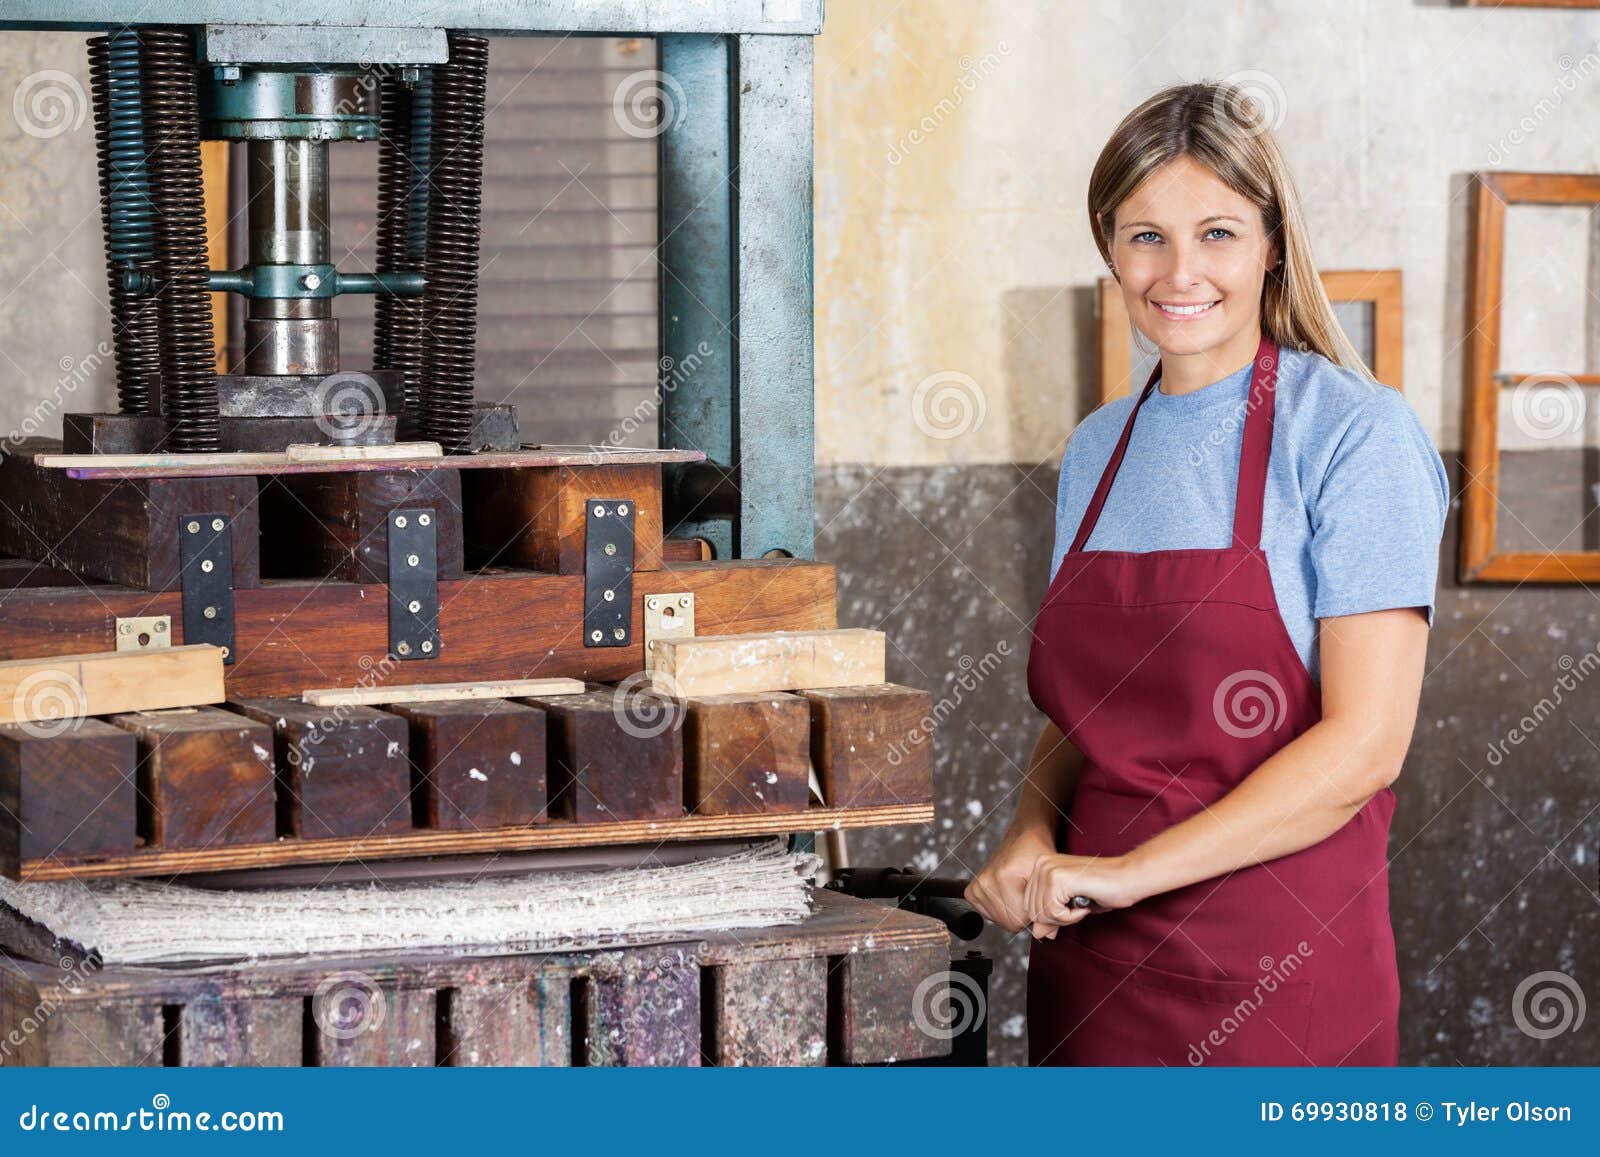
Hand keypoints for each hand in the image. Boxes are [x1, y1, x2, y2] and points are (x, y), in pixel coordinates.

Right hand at [964, 827, 1054, 932]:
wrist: (1025, 837)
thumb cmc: (1039, 854)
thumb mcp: (1050, 878)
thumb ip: (1050, 908)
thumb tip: (1049, 936)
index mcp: (1005, 877)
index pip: (1019, 920)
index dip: (1033, 914)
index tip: (1037, 897)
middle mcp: (987, 880)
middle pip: (1008, 923)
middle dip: (1022, 914)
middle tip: (1028, 894)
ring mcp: (978, 885)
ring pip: (999, 921)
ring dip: (1011, 911)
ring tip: (1017, 892)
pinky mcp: (972, 890)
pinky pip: (987, 915)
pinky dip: (999, 909)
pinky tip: (1006, 894)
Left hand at [1023, 853, 1145, 939]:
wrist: (1128, 877)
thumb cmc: (1105, 889)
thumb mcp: (1071, 906)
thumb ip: (1051, 917)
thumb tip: (1036, 933)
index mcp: (1041, 865)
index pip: (1029, 904)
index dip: (1051, 916)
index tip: (1071, 908)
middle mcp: (1041, 864)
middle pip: (1032, 911)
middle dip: (1057, 918)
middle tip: (1079, 908)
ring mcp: (1048, 870)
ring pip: (1042, 913)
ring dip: (1065, 918)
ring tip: (1082, 904)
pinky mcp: (1058, 879)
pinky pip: (1054, 913)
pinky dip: (1071, 917)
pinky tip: (1085, 904)